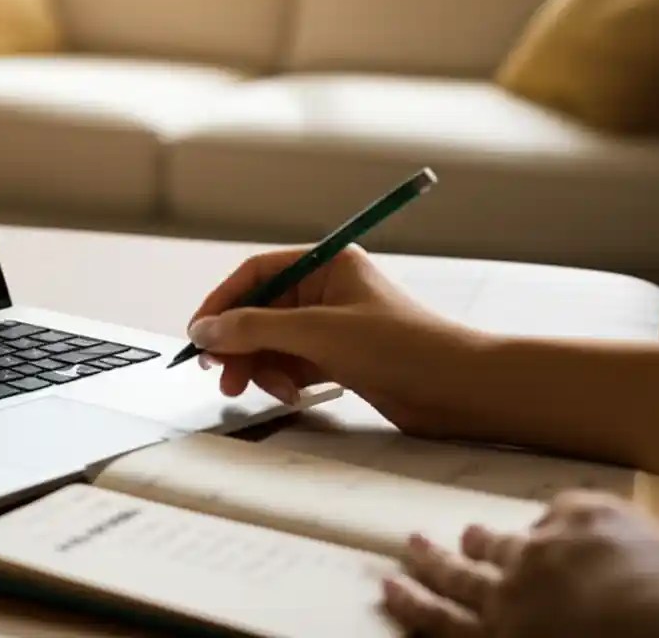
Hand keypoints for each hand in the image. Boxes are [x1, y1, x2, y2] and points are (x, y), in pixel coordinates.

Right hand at [188, 245, 482, 436]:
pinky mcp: (342, 358)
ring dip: (259, 366)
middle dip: (239, 344)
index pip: (256, 273)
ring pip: (273, 342)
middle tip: (222, 377)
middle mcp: (327, 290)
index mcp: (325, 264)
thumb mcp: (317, 333)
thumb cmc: (399, 347)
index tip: (198, 336)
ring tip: (257, 391)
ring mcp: (333, 326)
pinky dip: (283, 379)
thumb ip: (254, 329)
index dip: (222, 302)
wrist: (460, 390)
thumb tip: (203, 331)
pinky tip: (292, 395)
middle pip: (260, 311)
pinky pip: (293, 363)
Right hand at [384, 490, 658, 636]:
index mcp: (505, 637)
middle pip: (461, 577)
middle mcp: (512, 591)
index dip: (413, 604)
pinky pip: (560, 511)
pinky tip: (557, 518)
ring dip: (483, 539)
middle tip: (412, 542)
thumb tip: (502, 632)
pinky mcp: (585, 517)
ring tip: (469, 532)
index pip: (443, 623)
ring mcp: (546, 549)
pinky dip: (555, 519)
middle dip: (433, 562)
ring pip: (504, 543)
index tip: (388, 585)